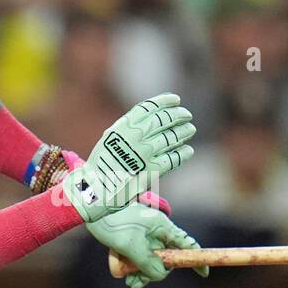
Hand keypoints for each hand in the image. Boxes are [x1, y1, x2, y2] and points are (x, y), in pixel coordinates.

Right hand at [59, 93, 194, 223]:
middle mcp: (136, 136)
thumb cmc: (102, 163)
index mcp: (124, 125)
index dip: (165, 101)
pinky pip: (173, 158)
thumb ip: (128, 127)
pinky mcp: (153, 169)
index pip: (150, 107)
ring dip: (184, 132)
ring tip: (190, 129)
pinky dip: (183, 153)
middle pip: (164, 119)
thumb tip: (149, 118)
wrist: (97, 188)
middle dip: (178, 115)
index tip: (176, 100)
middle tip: (186, 115)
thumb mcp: (111, 138)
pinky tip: (188, 150)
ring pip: (171, 137)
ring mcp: (146, 152)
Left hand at [87, 202, 205, 287]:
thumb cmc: (111, 221)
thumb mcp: (130, 245)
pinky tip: (122, 274)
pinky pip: (137, 254)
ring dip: (140, 272)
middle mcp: (156, 230)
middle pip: (164, 257)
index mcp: (162, 226)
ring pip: (149, 258)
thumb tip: (161, 275)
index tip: (204, 273)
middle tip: (137, 283)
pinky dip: (132, 265)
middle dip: (153, 272)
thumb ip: (148, 263)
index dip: (196, 259)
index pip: (186, 244)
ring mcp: (144, 233)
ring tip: (129, 283)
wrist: (90, 205)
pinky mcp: (132, 236)